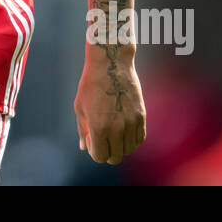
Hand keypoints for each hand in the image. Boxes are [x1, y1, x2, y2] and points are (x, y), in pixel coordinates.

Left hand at [75, 48, 146, 164]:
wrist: (110, 64)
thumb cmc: (90, 84)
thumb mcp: (80, 107)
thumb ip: (82, 129)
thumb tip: (84, 147)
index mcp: (99, 128)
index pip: (100, 156)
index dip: (94, 152)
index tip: (91, 140)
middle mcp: (117, 129)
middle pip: (115, 157)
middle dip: (107, 152)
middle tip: (102, 139)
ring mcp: (131, 123)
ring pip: (128, 150)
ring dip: (119, 146)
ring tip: (112, 133)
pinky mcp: (141, 116)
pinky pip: (139, 138)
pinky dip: (131, 140)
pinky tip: (123, 131)